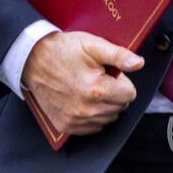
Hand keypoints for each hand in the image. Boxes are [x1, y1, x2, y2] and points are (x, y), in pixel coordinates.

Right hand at [20, 31, 143, 135]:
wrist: (32, 59)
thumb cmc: (63, 50)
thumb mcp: (92, 45)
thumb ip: (119, 55)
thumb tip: (139, 63)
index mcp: (97, 88)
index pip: (130, 94)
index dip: (121, 81)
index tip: (108, 73)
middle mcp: (87, 109)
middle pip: (120, 107)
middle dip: (114, 92)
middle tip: (96, 77)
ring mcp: (76, 120)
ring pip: (108, 118)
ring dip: (104, 105)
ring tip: (88, 87)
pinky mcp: (67, 126)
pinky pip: (94, 127)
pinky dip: (92, 115)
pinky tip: (82, 99)